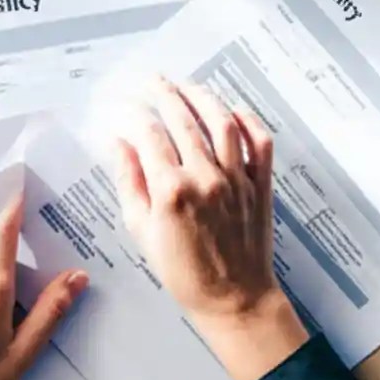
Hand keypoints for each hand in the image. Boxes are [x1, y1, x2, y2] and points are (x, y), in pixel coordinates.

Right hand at [114, 77, 307, 379]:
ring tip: (185, 84)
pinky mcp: (260, 184)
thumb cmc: (184, 272)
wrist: (234, 299)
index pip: (148, 134)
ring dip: (201, 95)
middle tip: (151, 80)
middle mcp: (206, 178)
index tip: (122, 106)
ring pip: (221, 120)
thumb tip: (119, 144)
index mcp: (171, 191)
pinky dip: (248, 119)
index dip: (132, 114)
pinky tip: (233, 108)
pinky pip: (259, 141)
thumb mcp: (142, 231)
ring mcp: (236, 178)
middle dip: (163, 92)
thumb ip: (129, 182)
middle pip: (182, 118)